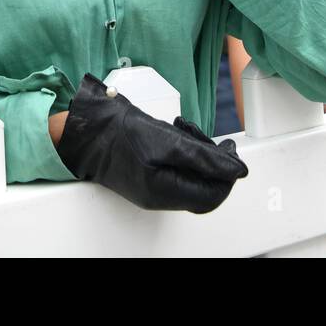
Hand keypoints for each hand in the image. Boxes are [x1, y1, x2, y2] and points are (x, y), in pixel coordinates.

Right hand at [55, 74, 247, 213]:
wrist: (88, 129)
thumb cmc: (121, 133)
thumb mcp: (169, 141)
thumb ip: (206, 158)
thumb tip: (236, 170)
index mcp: (165, 193)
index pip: (212, 195)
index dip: (227, 174)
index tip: (230, 150)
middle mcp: (160, 196)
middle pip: (203, 188)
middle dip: (213, 162)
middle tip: (215, 140)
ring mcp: (152, 188)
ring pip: (191, 177)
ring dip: (198, 154)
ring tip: (188, 129)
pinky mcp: (147, 176)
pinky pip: (176, 170)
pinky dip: (183, 152)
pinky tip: (177, 133)